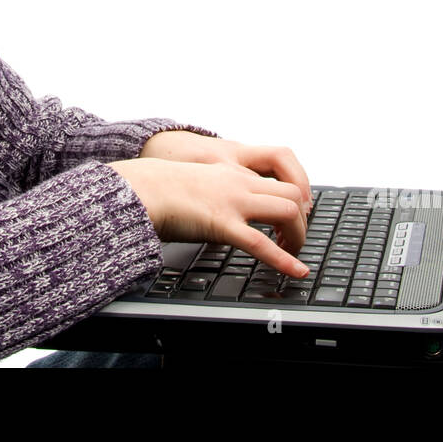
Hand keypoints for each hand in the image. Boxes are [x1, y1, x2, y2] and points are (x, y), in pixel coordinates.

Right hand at [108, 157, 311, 277]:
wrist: (140, 187)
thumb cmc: (160, 188)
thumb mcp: (198, 182)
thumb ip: (217, 193)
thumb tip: (222, 213)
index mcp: (233, 170)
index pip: (279, 179)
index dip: (295, 201)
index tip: (294, 218)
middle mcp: (239, 182)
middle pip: (292, 194)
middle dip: (302, 220)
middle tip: (294, 239)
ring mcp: (233, 201)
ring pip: (287, 211)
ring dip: (297, 236)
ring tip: (292, 254)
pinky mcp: (222, 223)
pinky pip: (261, 243)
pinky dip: (284, 259)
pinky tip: (296, 271)